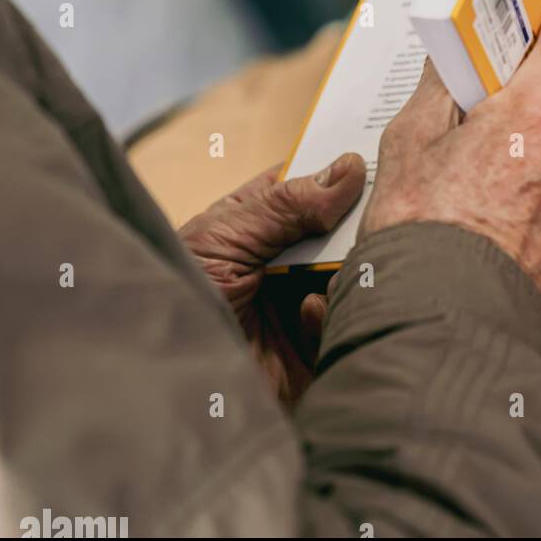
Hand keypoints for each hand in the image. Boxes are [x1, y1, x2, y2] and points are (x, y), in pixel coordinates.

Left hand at [179, 157, 364, 401]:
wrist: (163, 389)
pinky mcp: (313, 349)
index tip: (371, 151)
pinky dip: (331, 309)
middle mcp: (283, 261)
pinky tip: (306, 312)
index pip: (307, 184)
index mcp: (256, 223)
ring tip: (340, 258)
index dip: (339, 167)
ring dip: (348, 262)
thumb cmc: (175, 298)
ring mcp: (299, 304)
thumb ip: (287, 204)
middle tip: (377, 205)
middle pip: (339, 226)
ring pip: (350, 270)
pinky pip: (345, 318)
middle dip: (356, 216)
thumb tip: (350, 167)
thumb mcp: (225, 238)